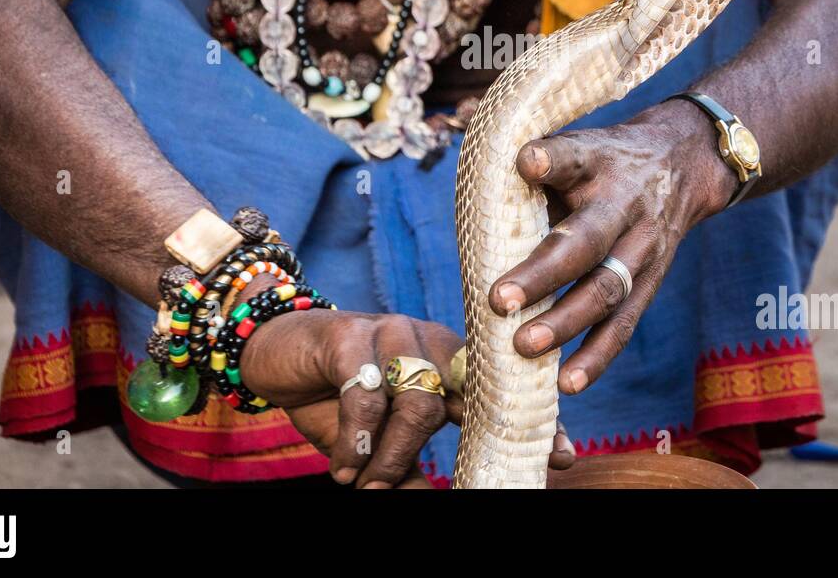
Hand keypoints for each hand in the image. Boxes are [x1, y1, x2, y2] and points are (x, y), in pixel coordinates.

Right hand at [240, 306, 575, 486]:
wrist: (273, 350)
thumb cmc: (336, 394)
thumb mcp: (376, 440)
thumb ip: (409, 468)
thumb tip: (430, 504)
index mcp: (448, 359)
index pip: (498, 390)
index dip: (531, 419)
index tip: (563, 456)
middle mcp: (429, 340)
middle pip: (460, 396)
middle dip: (443, 449)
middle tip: (404, 490)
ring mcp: (392, 333)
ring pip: (419, 399)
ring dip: (392, 454)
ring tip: (367, 484)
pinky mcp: (350, 336)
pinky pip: (367, 394)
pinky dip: (357, 439)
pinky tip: (344, 467)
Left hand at [489, 99, 736, 394]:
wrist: (684, 165)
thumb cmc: (605, 160)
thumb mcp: (579, 144)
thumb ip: (536, 164)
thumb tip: (469, 171)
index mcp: (600, 163)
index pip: (575, 156)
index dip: (551, 158)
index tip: (526, 160)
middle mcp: (625, 206)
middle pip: (587, 241)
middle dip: (543, 274)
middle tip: (498, 299)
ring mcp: (643, 250)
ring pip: (607, 291)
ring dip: (565, 323)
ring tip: (524, 346)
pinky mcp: (649, 284)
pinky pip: (623, 326)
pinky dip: (596, 358)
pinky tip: (565, 384)